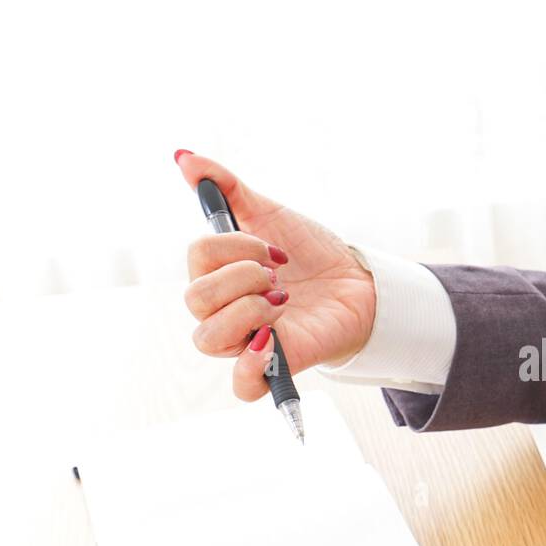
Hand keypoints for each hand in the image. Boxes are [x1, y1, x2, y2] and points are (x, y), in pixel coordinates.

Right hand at [176, 150, 376, 399]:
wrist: (359, 283)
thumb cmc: (312, 254)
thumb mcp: (272, 214)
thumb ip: (230, 188)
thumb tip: (185, 157)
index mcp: (219, 274)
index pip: (197, 259)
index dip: (234, 246)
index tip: (275, 249)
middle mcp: (225, 310)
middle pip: (196, 299)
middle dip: (243, 277)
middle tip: (279, 275)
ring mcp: (246, 341)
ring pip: (208, 338)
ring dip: (247, 311)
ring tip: (283, 301)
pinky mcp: (275, 367)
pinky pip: (242, 387)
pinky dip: (250, 368)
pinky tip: (270, 341)